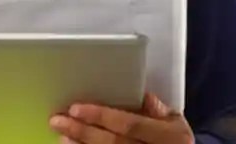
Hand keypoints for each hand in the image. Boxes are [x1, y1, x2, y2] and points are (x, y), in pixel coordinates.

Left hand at [50, 92, 192, 143]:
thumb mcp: (176, 122)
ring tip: (62, 136)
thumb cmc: (175, 141)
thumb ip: (160, 110)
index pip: (130, 125)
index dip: (103, 116)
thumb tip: (144, 96)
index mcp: (167, 137)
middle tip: (59, 120)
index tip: (77, 107)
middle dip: (83, 132)